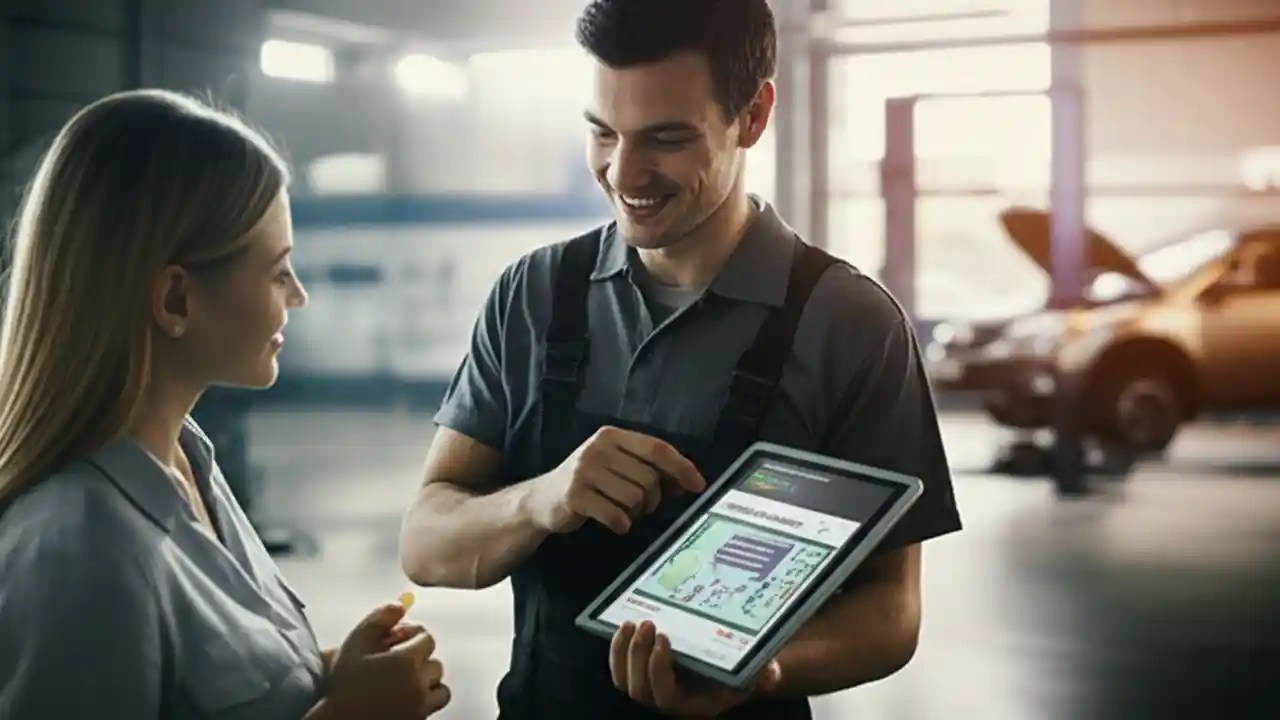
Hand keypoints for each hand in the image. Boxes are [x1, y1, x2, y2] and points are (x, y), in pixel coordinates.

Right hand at [324, 602, 450, 718]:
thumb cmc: (345, 684)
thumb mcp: (355, 643)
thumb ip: (379, 620)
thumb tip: (400, 605)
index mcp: (407, 661)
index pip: (426, 639)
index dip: (411, 638)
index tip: (395, 644)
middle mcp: (419, 684)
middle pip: (434, 662)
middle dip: (418, 660)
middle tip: (396, 664)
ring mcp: (422, 705)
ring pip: (440, 685)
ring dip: (426, 681)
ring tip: (404, 682)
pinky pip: (434, 704)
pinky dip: (427, 700)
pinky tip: (407, 697)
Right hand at [528, 426, 704, 534]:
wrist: (542, 500)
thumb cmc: (589, 483)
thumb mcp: (617, 467)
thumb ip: (649, 469)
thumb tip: (689, 482)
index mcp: (612, 436)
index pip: (657, 448)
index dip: (682, 467)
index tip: (698, 485)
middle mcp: (598, 448)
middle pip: (649, 478)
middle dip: (653, 499)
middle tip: (641, 506)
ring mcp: (584, 471)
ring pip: (635, 498)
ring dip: (636, 512)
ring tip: (622, 511)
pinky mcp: (575, 496)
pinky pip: (616, 516)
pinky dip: (621, 524)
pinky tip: (612, 522)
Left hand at [610, 621, 781, 717]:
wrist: (730, 674)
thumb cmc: (743, 673)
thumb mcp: (757, 673)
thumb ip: (764, 675)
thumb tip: (769, 673)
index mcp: (694, 706)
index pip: (666, 697)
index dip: (659, 670)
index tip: (665, 638)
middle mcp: (668, 704)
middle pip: (639, 689)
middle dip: (637, 656)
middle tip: (647, 624)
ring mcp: (651, 692)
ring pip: (624, 682)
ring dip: (622, 653)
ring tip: (631, 623)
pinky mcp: (641, 677)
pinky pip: (620, 670)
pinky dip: (617, 650)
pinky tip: (623, 627)